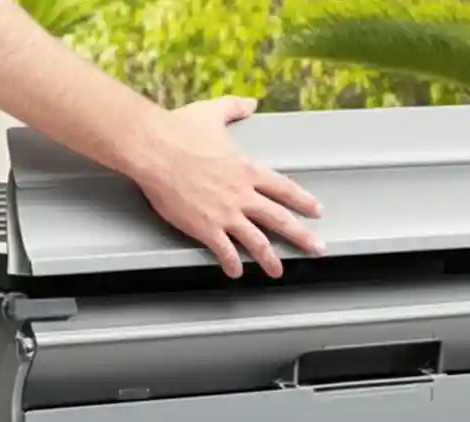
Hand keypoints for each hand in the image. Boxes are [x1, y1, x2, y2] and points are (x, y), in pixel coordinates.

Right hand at [132, 96, 323, 277]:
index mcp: (247, 169)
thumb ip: (234, 108)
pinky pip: (224, 251)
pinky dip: (232, 264)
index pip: (284, 189)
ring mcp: (225, 213)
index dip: (303, 201)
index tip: (316, 211)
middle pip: (280, 219)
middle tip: (317, 248)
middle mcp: (242, 194)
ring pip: (257, 241)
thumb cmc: (178, 130)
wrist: (153, 148)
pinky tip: (236, 272)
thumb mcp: (212, 112)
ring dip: (269, 259)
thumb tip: (249, 102)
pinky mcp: (205, 227)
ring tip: (277, 270)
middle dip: (302, 236)